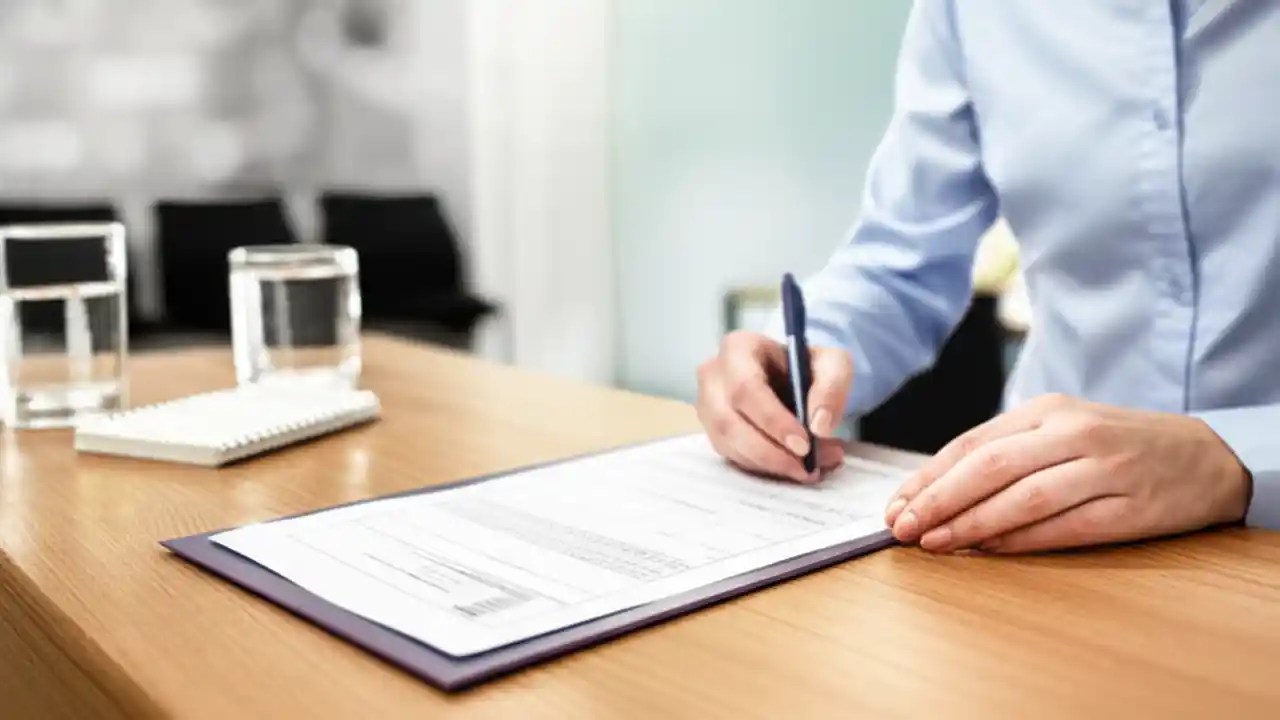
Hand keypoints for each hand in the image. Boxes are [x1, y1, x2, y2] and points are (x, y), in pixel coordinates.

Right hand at [696, 331, 852, 482]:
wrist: (793, 374)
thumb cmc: (808, 365)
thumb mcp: (832, 364)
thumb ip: (832, 387)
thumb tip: (820, 425)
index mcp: (738, 348)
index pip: (746, 388)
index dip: (772, 421)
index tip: (804, 445)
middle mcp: (713, 375)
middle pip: (728, 421)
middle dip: (769, 452)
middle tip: (806, 467)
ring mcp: (706, 404)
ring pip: (727, 444)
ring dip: (768, 464)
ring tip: (809, 469)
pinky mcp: (711, 430)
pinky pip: (730, 456)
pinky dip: (762, 467)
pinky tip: (791, 466)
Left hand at [883, 394, 1251, 553]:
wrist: (1203, 456)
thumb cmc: (1114, 444)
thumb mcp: (1059, 427)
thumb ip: (1005, 450)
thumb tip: (935, 490)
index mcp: (1047, 409)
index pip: (972, 444)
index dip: (928, 477)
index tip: (895, 505)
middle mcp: (1073, 433)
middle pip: (989, 468)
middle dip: (937, 501)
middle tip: (903, 529)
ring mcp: (1103, 470)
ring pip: (1022, 498)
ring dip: (970, 525)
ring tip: (934, 543)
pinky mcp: (1128, 508)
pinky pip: (1063, 527)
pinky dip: (1021, 541)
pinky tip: (988, 550)